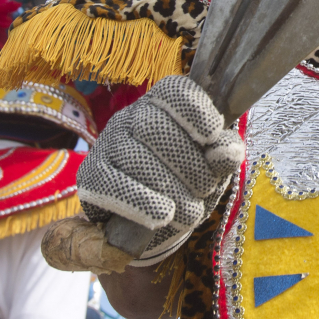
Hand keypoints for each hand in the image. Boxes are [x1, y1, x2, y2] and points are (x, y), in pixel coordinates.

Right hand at [76, 74, 243, 264]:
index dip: (194, 110)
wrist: (149, 228)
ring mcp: (107, 143)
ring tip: (190, 212)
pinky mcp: (89, 175)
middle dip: (188, 163)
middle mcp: (131, 117)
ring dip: (170, 190)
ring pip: (134, 157)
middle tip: (205, 190)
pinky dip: (141, 202)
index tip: (212, 135)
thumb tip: (229, 152)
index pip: (174, 91)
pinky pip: (110, 183)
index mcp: (165, 106)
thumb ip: (222, 158)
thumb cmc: (185, 187)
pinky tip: (161, 216)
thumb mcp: (212, 172)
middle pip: (154, 127)